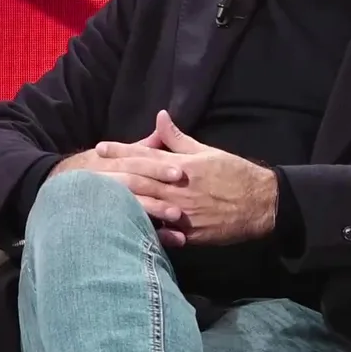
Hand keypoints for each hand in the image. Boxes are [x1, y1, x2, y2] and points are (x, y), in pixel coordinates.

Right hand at [50, 130, 188, 246]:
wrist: (58, 193)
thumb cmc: (93, 171)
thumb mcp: (112, 155)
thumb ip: (139, 147)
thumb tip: (161, 125)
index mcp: (109, 163)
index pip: (135, 163)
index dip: (157, 167)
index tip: (179, 171)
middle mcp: (106, 182)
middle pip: (133, 184)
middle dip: (157, 189)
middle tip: (182, 192)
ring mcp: (105, 204)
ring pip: (130, 207)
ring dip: (154, 212)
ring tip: (176, 217)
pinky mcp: (106, 224)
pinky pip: (128, 230)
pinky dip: (151, 235)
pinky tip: (169, 240)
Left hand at [96, 110, 277, 246]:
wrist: (261, 204)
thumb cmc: (234, 173)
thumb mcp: (208, 152)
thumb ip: (179, 139)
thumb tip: (160, 118)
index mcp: (183, 166)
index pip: (146, 155)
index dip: (122, 151)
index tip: (101, 147)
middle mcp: (179, 189)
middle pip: (140, 181)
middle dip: (114, 175)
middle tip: (90, 170)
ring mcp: (182, 213)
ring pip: (146, 206)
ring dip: (122, 202)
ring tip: (99, 199)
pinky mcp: (189, 233)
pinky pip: (162, 232)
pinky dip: (144, 229)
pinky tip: (125, 228)